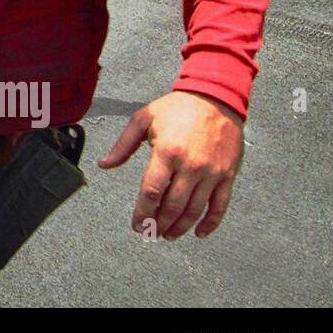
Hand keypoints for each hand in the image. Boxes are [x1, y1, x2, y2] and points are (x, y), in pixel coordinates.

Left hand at [99, 90, 243, 239]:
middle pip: (172, 206)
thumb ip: (123, 145)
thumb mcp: (143, 119)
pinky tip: (198, 232)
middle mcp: (191, 166)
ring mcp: (212, 172)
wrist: (216, 97)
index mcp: (167, 152)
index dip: (142, 212)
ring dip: (180, 227)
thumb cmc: (177, 108)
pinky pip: (220, 205)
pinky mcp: (228, 175)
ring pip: (194, 210)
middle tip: (150, 233)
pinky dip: (210, 223)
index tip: (136, 225)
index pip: (151, 192)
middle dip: (159, 224)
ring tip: (168, 234)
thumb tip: (104, 165)